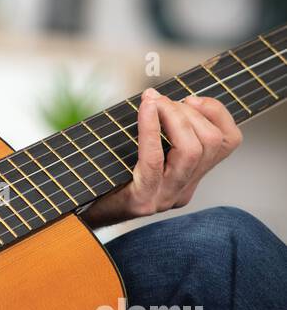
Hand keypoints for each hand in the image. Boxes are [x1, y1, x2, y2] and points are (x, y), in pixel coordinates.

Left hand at [81, 88, 241, 229]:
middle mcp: (183, 189)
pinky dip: (151, 128)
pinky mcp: (142, 200)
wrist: (82, 213)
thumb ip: (159, 132)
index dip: (216, 112)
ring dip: (174, 117)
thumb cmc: (107, 174)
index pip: (228, 142)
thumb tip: (159, 96)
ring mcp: (165, 198)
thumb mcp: (140, 151)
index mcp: (190, 177)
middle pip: (211, 143)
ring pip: (192, 151)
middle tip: (162, 101)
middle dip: (188, 112)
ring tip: (153, 104)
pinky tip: (146, 109)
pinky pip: (154, 160)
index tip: (191, 98)